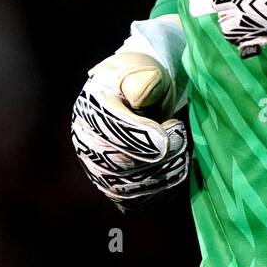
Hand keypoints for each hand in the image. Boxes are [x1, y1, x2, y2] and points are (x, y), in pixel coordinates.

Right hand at [71, 51, 188, 209]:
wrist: (133, 96)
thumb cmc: (140, 79)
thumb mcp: (142, 70)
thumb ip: (143, 81)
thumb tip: (139, 98)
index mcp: (91, 106)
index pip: (112, 127)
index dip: (144, 133)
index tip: (174, 128)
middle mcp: (85, 138)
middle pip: (116, 160)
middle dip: (156, 157)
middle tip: (182, 144)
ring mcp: (93, 163)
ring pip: (122, 184)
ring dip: (157, 177)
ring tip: (181, 159)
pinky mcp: (106, 180)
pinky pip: (126, 197)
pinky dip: (151, 193)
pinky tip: (172, 178)